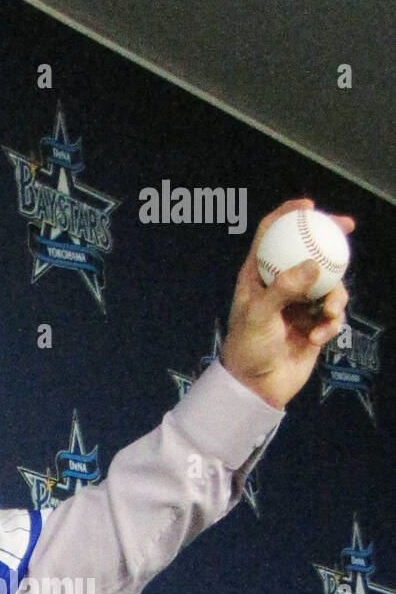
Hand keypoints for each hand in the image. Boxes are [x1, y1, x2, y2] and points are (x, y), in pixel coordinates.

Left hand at [220, 199, 352, 409]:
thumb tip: (312, 265)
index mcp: (256, 276)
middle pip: (306, 251)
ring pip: (327, 282)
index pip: (269, 237)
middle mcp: (278, 285)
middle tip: (347, 227)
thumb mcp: (258, 315)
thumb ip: (283, 289)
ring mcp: (298, 303)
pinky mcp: (313, 323)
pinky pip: (332, 313)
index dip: (287, 216)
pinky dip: (330, 323)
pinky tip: (316, 339)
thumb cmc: (247, 348)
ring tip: (329, 313)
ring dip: (335, 295)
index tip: (307, 206)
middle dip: (328, 238)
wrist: (257, 386)